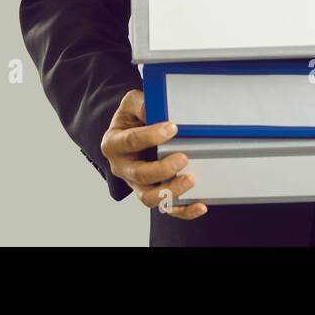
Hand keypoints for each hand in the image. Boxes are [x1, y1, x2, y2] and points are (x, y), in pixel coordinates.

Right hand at [99, 89, 207, 219]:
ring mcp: (137, 184)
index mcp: (114, 144)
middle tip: (183, 158)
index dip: (150, 136)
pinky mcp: (153, 193)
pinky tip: (200, 205)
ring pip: (149, 197)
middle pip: (139, 175)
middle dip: (162, 169)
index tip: (172, 128)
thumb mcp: (131, 104)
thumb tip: (155, 108)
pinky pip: (166, 208)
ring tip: (190, 179)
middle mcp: (123, 167)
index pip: (130, 141)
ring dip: (170, 192)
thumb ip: (141, 104)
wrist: (130, 132)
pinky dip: (183, 210)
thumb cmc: (132, 118)